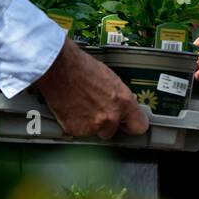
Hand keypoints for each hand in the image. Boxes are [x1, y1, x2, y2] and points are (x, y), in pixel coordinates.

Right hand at [34, 38, 149, 138]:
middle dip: (104, 124)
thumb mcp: (110, 78)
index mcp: (123, 101)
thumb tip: (120, 104)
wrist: (59, 67)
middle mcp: (111, 116)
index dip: (131, 125)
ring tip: (78, 103)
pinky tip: (70, 107)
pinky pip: (76, 131)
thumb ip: (117, 96)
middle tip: (92, 108)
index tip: (126, 125)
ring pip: (92, 131)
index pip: (139, 125)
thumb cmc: (81, 67)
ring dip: (86, 122)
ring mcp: (93, 125)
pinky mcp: (75, 129)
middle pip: (111, 131)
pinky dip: (72, 122)